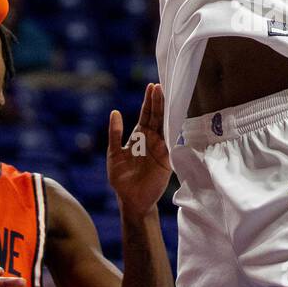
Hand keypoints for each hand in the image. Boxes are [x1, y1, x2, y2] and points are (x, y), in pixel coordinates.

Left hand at [107, 83, 172, 219]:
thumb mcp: (114, 153)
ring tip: (166, 96)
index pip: (145, 114)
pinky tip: (173, 119)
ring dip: (165, 113)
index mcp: (138, 136)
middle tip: (159, 86)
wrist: (131, 200)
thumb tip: (115, 112)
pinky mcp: (165, 160)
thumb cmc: (121, 177)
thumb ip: (115, 134)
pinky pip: (170, 144)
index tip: (151, 86)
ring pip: (164, 126)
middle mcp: (151, 139)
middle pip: (156, 116)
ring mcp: (160, 149)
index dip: (148, 101)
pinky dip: (172, 132)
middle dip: (157, 102)